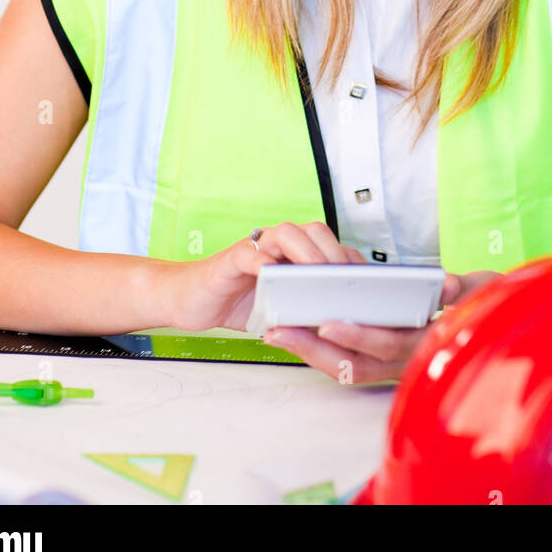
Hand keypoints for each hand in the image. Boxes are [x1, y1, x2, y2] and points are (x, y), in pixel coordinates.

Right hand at [167, 220, 366, 332]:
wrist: (188, 300)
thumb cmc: (235, 303)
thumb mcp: (278, 309)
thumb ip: (304, 306)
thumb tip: (340, 321)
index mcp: (290, 252)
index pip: (327, 245)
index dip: (347, 260)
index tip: (364, 285)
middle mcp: (273, 244)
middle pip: (312, 230)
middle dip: (333, 254)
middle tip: (344, 284)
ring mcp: (252, 248)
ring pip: (285, 234)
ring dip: (305, 254)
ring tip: (317, 279)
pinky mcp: (230, 260)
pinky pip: (250, 254)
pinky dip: (264, 263)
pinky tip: (275, 279)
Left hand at [262, 269, 502, 383]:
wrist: (487, 324)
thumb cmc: (477, 305)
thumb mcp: (476, 292)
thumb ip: (462, 290)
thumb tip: (452, 285)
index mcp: (426, 344)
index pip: (388, 345)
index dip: (357, 337)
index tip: (326, 324)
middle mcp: (407, 361)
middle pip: (355, 364)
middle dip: (314, 350)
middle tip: (279, 330)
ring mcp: (393, 365)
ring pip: (346, 368)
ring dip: (309, 353)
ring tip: (276, 332)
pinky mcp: (381, 361)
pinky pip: (346, 364)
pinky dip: (319, 352)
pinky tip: (294, 335)